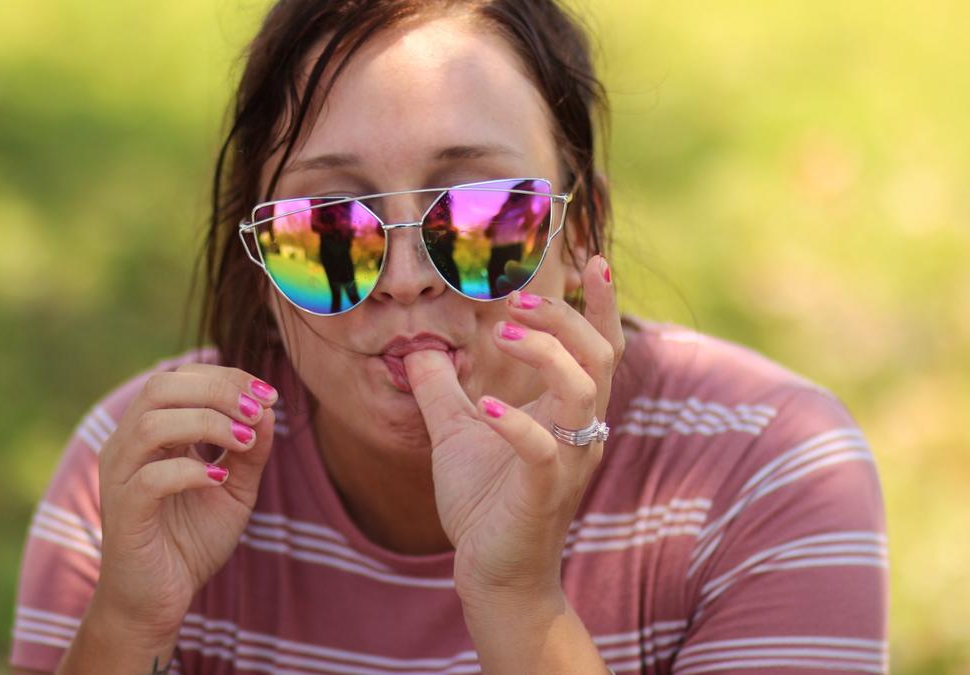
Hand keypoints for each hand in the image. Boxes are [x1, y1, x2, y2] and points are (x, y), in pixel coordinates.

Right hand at [90, 365, 277, 644]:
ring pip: (151, 424)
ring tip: (244, 442)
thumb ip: (251, 450)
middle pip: (160, 387)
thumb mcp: (235, 489)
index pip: (180, 378)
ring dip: (206, 423)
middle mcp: (126, 446)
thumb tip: (268, 407)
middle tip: (257, 410)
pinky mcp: (123, 512)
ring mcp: (119, 477)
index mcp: (149, 432)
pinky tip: (220, 479)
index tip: (270, 394)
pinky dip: (191, 472)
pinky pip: (150, 478)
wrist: (158, 601)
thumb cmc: (192, 541)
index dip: (226, 377)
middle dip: (216, 390)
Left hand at [403, 255, 624, 602]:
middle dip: (566, 318)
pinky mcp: (544, 492)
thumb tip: (418, 349)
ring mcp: (568, 461)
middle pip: (597, 356)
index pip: (597, 348)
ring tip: (505, 334)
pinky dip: (513, 424)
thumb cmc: (485, 503)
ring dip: (546, 356)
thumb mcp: (455, 432)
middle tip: (520, 298)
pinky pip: (542, 450)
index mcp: (565, 411)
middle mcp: (579, 430)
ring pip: (582, 393)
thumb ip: (441, 389)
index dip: (601, 304)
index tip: (594, 258)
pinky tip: (482, 406)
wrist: (493, 572)